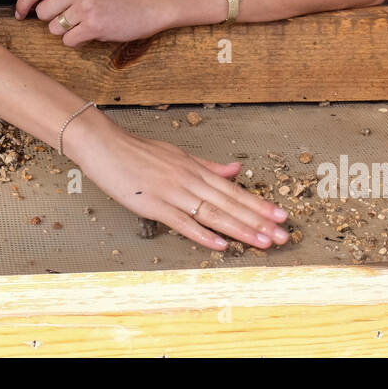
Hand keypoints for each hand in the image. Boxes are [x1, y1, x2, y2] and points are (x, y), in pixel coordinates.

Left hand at [15, 0, 171, 44]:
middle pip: (42, 13)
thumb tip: (34, 7)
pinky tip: (93, 32)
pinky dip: (78, 41)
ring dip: (67, 31)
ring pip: (54, 29)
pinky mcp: (94, 25)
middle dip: (53, 20)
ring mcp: (85, 5)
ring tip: (87, 23)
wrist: (148, 5)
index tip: (19, 14)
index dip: (23, 3)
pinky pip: (69, 40)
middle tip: (73, 19)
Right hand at [66, 113, 290, 249]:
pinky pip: (183, 222)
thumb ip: (207, 165)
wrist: (104, 144)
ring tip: (263, 242)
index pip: (233, 190)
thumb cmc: (137, 151)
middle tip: (283, 235)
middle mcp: (189, 179)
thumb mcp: (177, 155)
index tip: (280, 216)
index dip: (258, 205)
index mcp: (195, 169)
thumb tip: (236, 169)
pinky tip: (221, 244)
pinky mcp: (153, 204)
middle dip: (258, 221)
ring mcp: (172, 192)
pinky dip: (203, 234)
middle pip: (229, 204)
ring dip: (240, 229)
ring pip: (213, 213)